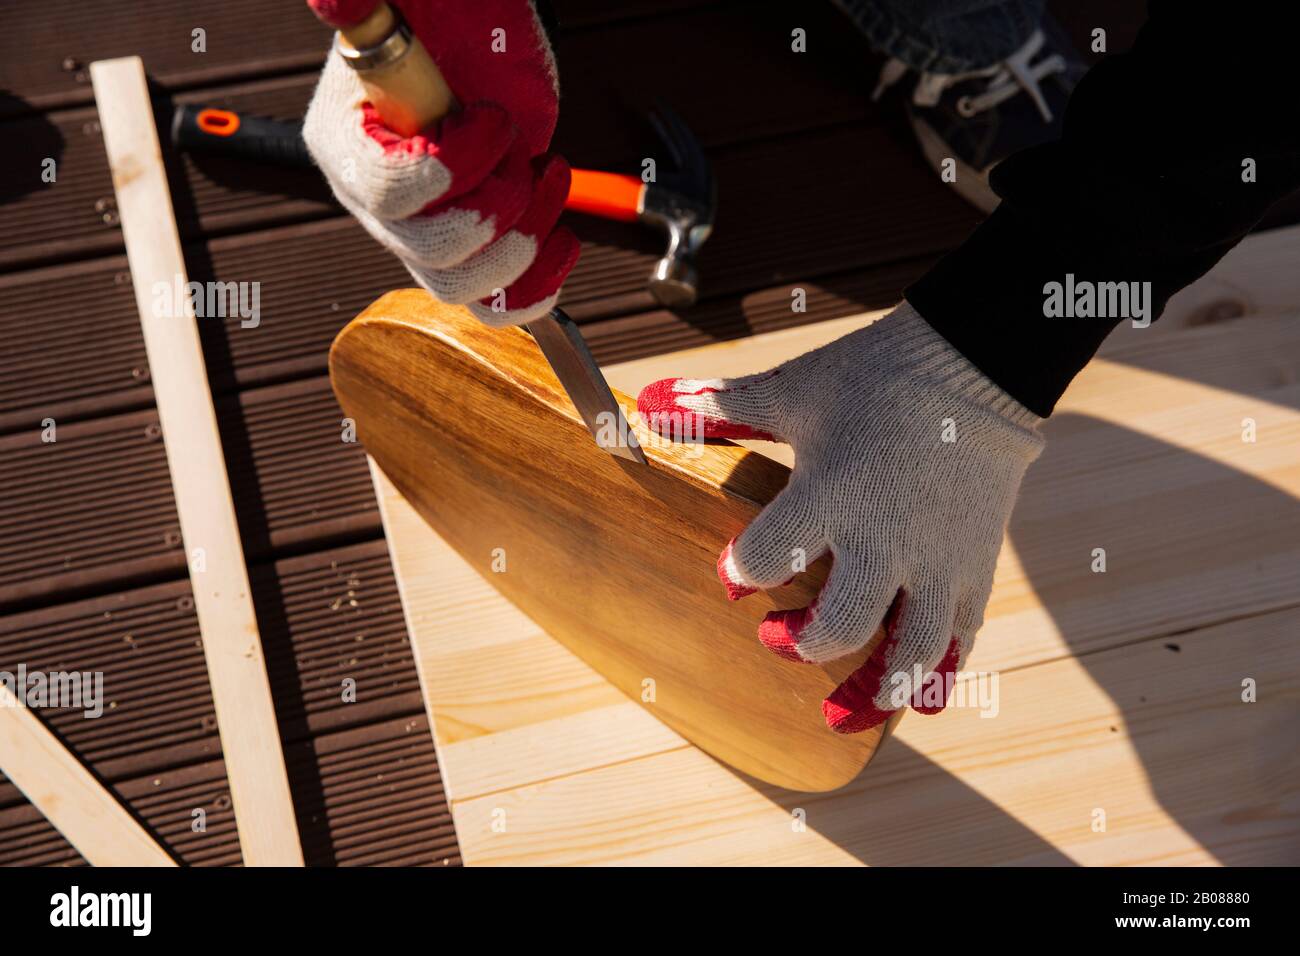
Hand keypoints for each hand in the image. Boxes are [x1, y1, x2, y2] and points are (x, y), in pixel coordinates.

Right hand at [303, 0, 578, 324]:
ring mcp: (420, 239)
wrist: (482, 60)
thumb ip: (369, 9)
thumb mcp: (416, 14)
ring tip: (546, 178)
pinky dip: (538, 285)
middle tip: (525, 155)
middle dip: (500, 204)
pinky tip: (561, 240)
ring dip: (525, 240)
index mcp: (346, 146)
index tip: (497, 121)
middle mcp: (375, 206)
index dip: (455, 168)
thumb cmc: (449, 35)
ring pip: (465, 287)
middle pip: (432, 252)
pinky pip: (495, 306)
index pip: (389, 193)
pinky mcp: (466, 258)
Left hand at [637, 303, 1044, 732]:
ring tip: (842, 711)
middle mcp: (886, 536)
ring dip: (874, 688)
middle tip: (776, 635)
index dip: (740, 572)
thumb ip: (720, 407)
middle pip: (839, 627)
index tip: (734, 574)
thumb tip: (647, 404)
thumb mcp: (792, 390)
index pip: (768, 558)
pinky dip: (939, 674)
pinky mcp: (977, 563)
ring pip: (911, 652)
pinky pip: (961, 637)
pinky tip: (918, 698)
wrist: (976, 360)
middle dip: (801, 644)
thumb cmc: (873, 376)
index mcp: (832, 493)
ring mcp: (938, 557)